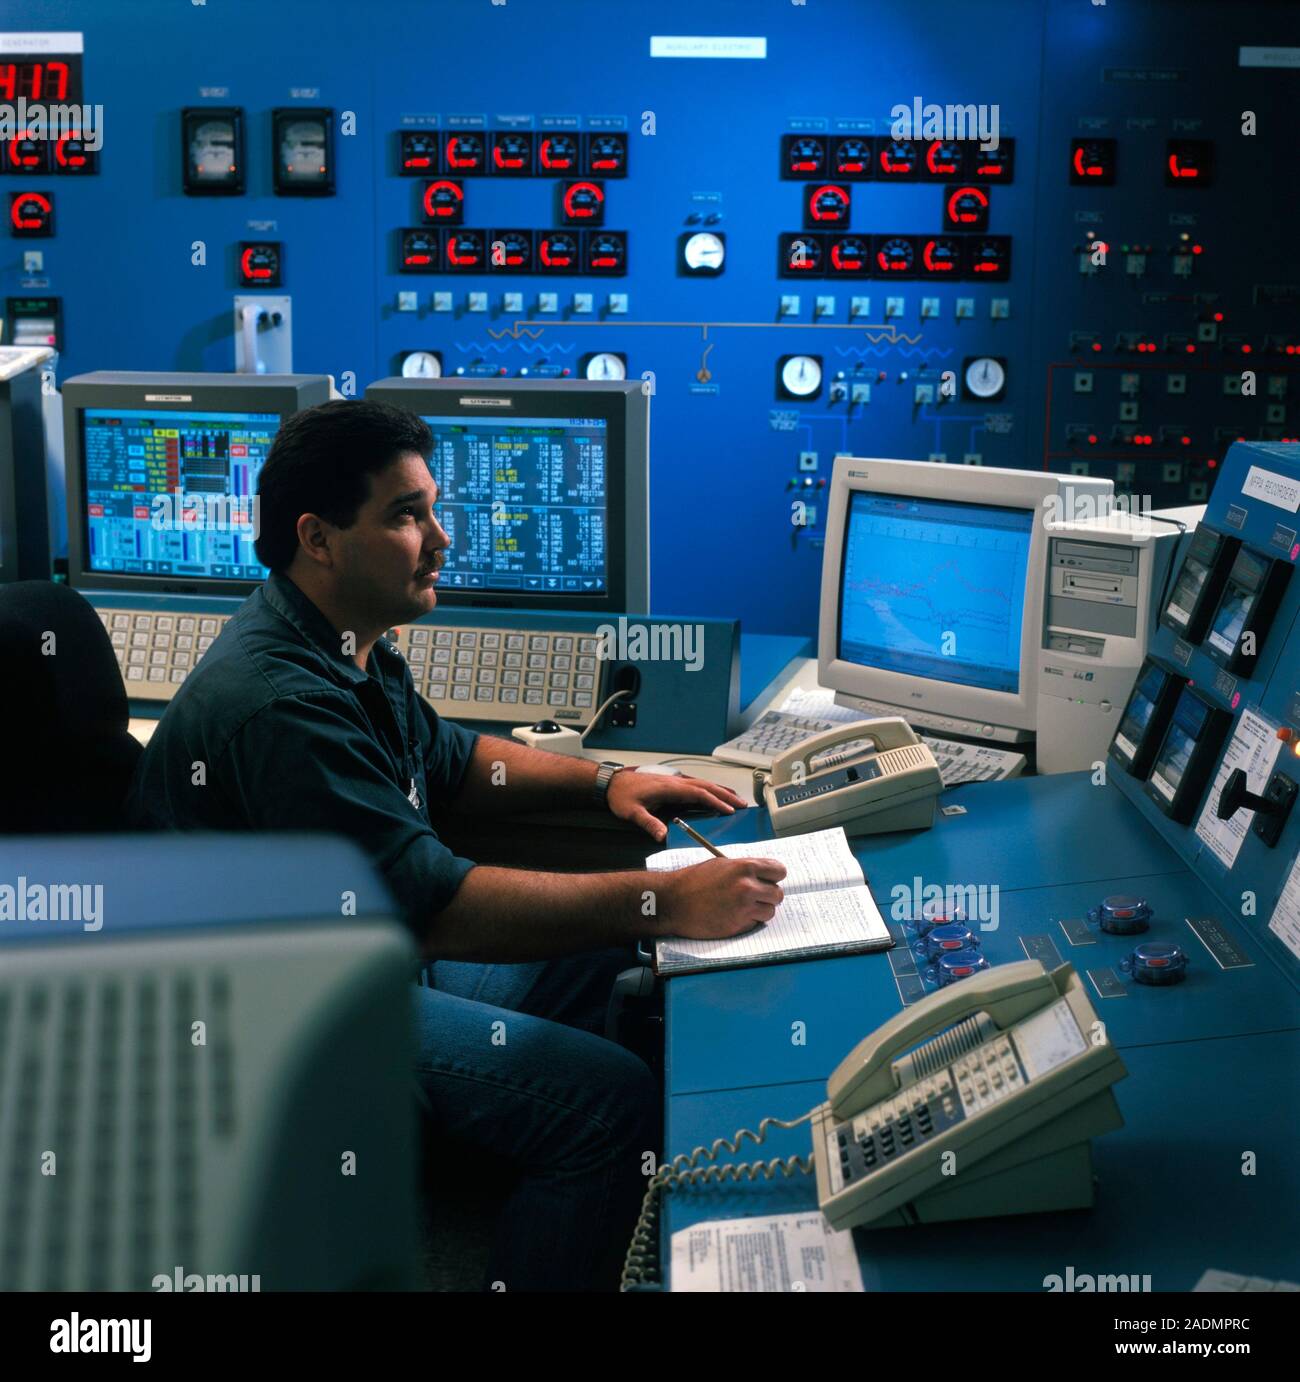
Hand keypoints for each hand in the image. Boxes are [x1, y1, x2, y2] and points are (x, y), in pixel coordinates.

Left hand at [605, 769, 747, 841]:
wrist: (612, 782)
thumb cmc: (621, 795)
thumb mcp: (631, 812)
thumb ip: (648, 823)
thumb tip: (662, 836)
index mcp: (669, 788)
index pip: (698, 794)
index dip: (715, 801)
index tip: (729, 809)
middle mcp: (675, 782)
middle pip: (706, 786)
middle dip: (726, 795)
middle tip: (743, 804)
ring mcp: (674, 780)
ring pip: (703, 783)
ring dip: (720, 790)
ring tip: (736, 799)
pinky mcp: (672, 782)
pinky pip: (696, 784)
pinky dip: (710, 789)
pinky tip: (714, 794)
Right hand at [656, 857, 786, 938]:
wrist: (674, 901)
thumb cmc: (693, 881)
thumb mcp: (721, 865)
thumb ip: (744, 869)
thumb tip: (762, 875)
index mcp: (745, 867)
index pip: (779, 871)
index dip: (775, 876)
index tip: (770, 880)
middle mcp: (748, 887)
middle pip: (778, 894)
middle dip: (768, 896)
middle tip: (756, 896)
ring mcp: (744, 908)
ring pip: (770, 911)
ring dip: (760, 910)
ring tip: (743, 907)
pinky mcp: (738, 926)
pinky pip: (755, 924)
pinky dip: (748, 921)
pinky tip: (733, 915)